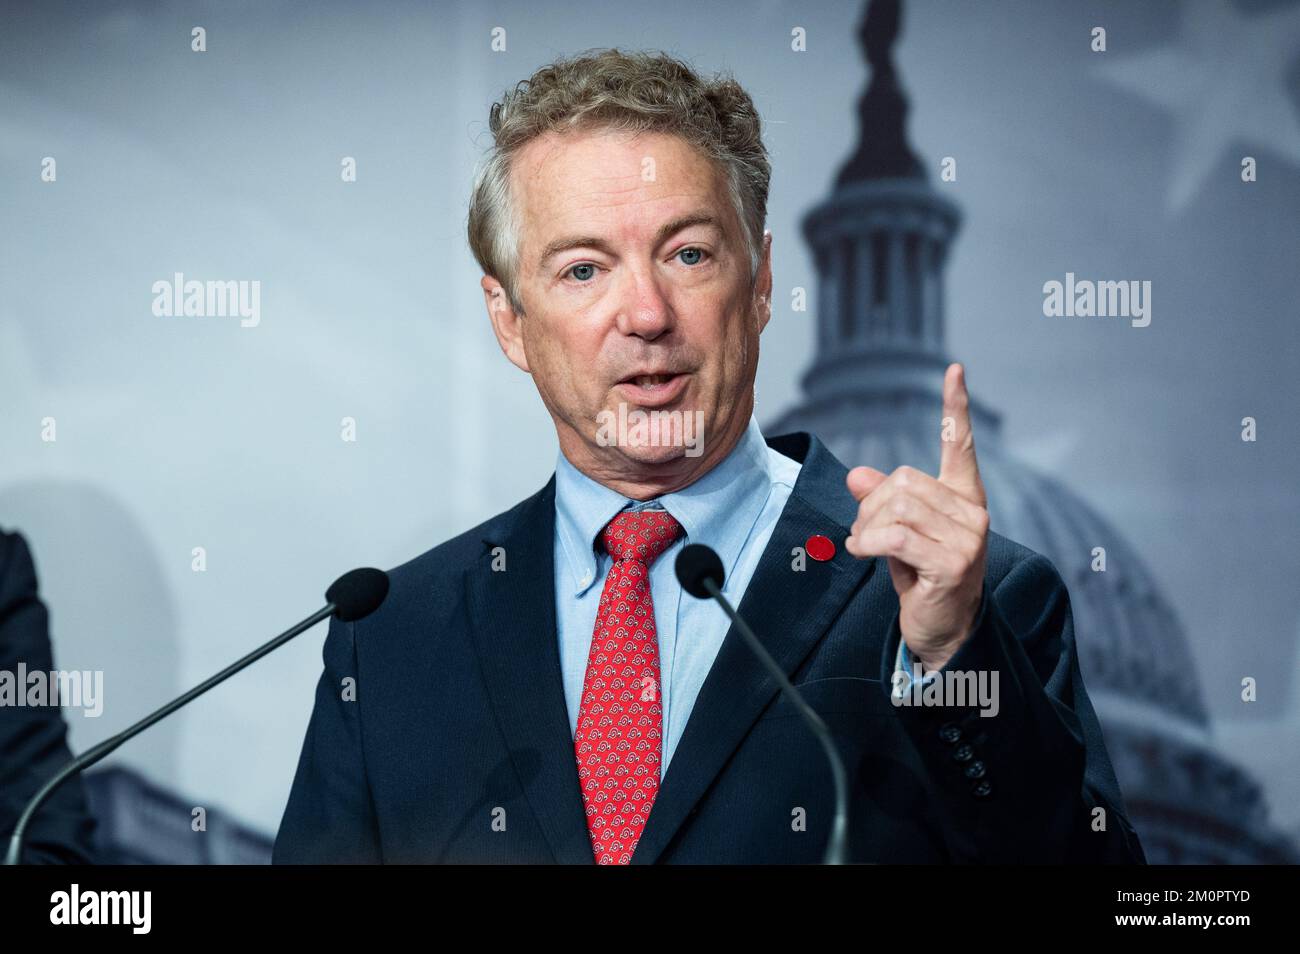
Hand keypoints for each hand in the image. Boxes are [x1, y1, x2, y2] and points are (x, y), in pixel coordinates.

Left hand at [844, 363, 989, 670]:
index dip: (956, 407)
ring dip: (866, 527)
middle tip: (864, 533)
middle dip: (870, 505)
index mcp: (964, 497)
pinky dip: (869, 543)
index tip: (954, 370)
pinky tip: (864, 552)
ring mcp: (968, 538)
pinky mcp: (952, 564)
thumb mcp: (898, 532)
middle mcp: (973, 512)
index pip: (961, 445)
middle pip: (903, 481)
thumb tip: (857, 475)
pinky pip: (895, 536)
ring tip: (865, 546)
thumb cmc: (921, 577)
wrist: (943, 630)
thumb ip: (881, 501)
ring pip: (896, 507)